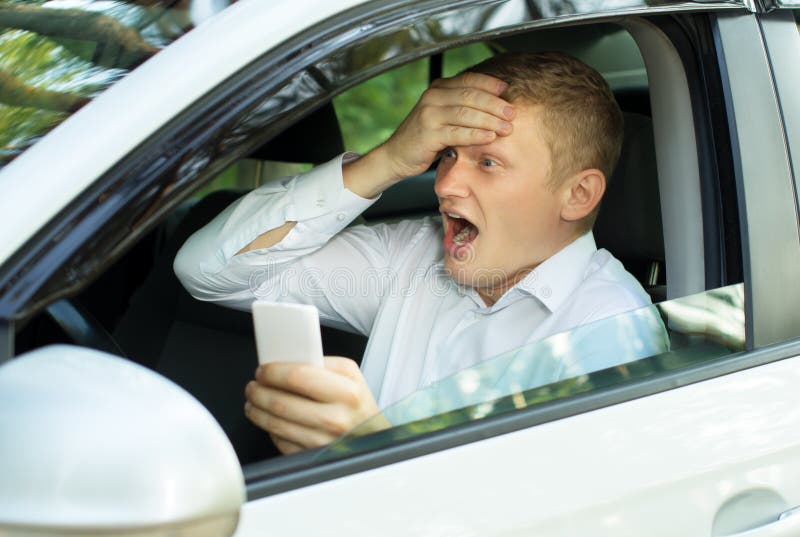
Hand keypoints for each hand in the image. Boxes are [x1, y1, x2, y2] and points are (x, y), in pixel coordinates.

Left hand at [244, 356, 388, 453]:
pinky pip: (280, 441)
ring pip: (275, 424)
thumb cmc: (358, 404)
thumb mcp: (351, 375)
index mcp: (346, 392)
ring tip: (253, 401)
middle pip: (281, 402)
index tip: (263, 369)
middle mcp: (335, 419)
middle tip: (253, 385)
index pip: (298, 377)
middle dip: (258, 391)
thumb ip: (321, 363)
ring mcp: (322, 442)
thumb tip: (285, 360)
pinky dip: (270, 429)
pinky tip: (270, 420)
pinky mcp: (312, 458)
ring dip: (256, 410)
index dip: (273, 371)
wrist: (373, 437)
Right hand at [342, 72, 514, 198]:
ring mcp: (429, 114)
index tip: (508, 92)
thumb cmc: (425, 138)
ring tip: (507, 127)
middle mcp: (433, 96)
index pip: (469, 80)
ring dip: (490, 120)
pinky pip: (458, 132)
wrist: (397, 155)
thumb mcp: (444, 117)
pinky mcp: (428, 133)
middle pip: (471, 95)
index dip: (491, 85)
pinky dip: (476, 135)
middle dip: (495, 104)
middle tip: (512, 113)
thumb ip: (463, 108)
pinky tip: (490, 138)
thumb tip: (496, 106)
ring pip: (467, 112)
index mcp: (439, 88)